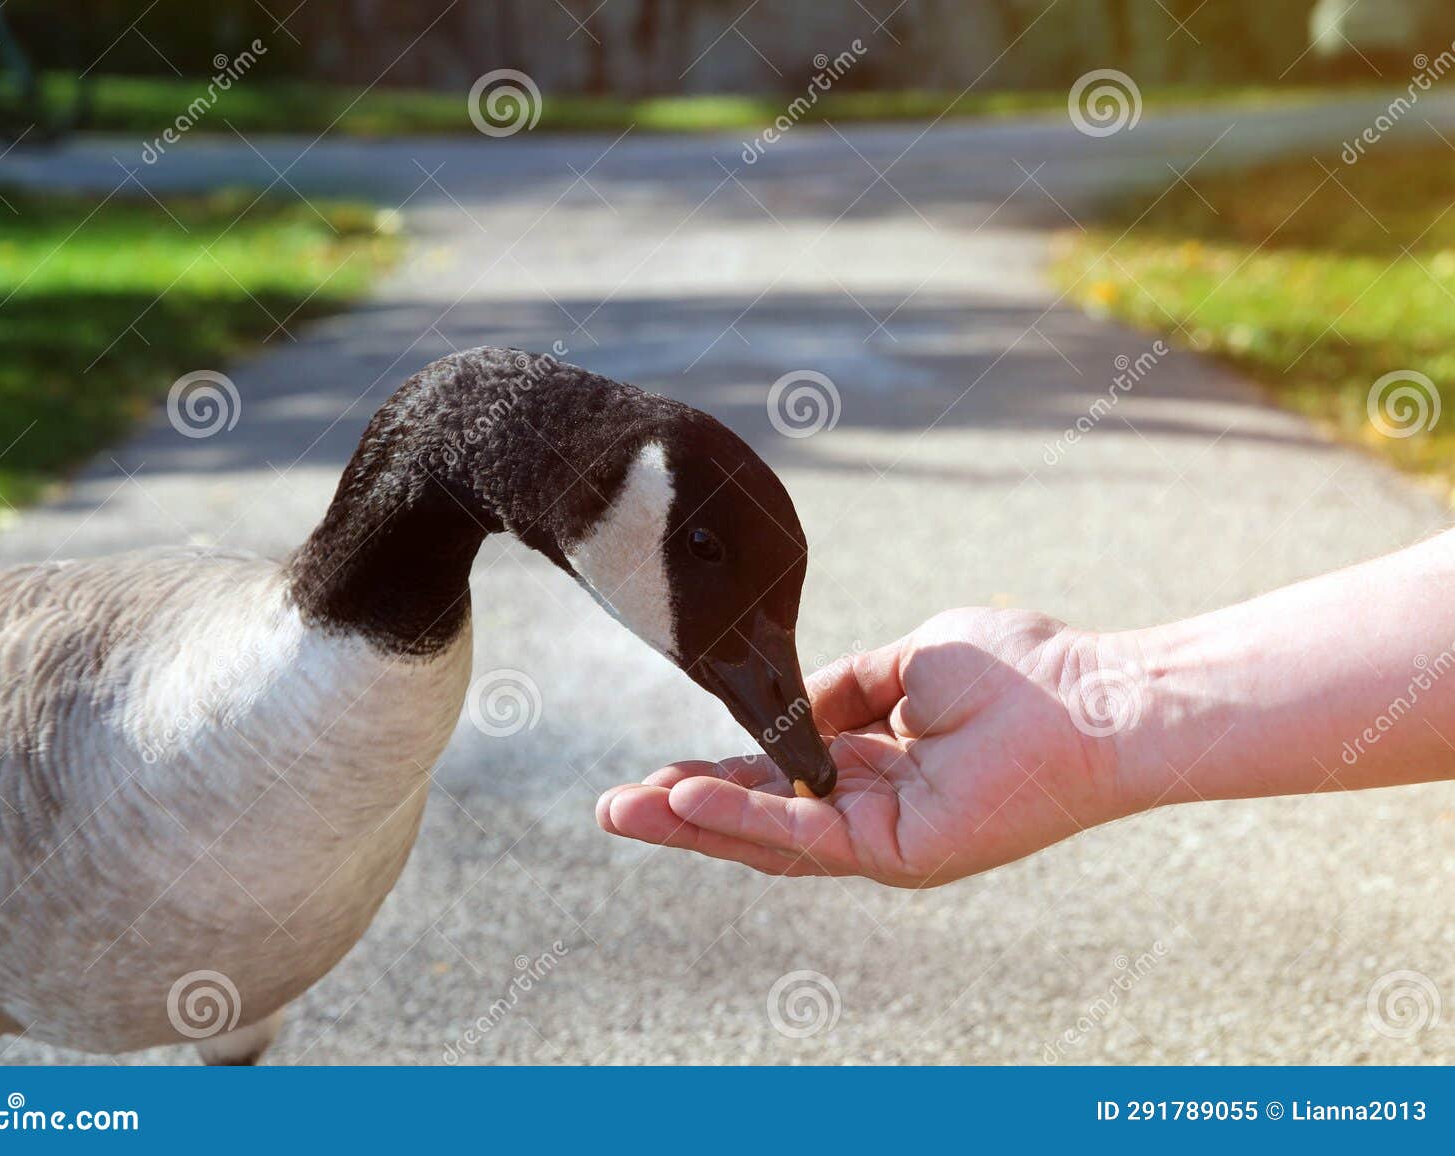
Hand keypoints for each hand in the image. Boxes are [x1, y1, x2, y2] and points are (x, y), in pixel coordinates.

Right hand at [597, 608, 1137, 887]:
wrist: (1088, 698)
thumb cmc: (1021, 673)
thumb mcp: (906, 660)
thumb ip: (843, 687)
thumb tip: (790, 705)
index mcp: (873, 761)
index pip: (776, 776)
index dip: (716, 775)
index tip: (658, 769)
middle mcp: (870, 806)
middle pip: (758, 817)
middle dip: (683, 813)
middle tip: (613, 809)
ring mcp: (881, 835)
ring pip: (769, 837)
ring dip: (693, 825)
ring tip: (624, 814)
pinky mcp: (896, 851)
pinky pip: (804, 835)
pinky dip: (743, 819)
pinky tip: (687, 802)